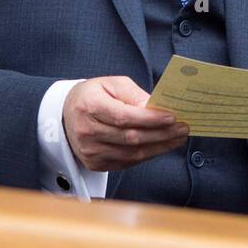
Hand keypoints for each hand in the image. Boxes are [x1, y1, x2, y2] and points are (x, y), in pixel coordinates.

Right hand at [63, 75, 189, 171]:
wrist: (65, 115)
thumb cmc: (92, 95)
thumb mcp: (111, 84)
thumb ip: (133, 94)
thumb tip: (156, 108)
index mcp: (89, 106)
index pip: (123, 117)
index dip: (150, 119)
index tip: (172, 117)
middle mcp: (87, 131)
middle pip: (131, 138)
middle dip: (162, 134)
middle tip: (182, 128)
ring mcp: (90, 151)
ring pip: (132, 154)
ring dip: (159, 147)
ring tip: (177, 138)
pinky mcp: (95, 163)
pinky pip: (127, 162)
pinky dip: (147, 155)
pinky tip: (160, 146)